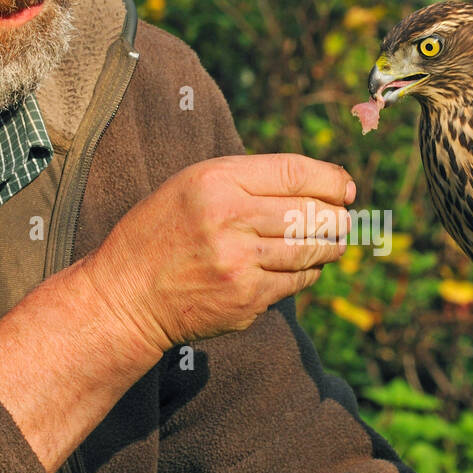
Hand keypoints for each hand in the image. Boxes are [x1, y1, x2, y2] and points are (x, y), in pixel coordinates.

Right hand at [86, 153, 355, 354]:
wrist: (125, 298)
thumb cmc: (162, 233)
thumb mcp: (192, 186)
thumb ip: (248, 181)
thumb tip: (321, 187)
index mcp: (216, 181)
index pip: (294, 172)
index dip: (331, 179)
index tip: (346, 188)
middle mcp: (230, 219)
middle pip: (311, 213)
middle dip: (336, 217)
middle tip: (342, 219)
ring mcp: (240, 263)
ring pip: (311, 250)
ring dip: (329, 246)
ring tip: (331, 243)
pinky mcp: (247, 299)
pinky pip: (297, 282)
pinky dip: (307, 273)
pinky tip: (301, 268)